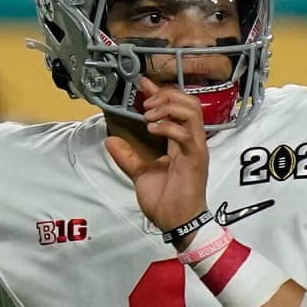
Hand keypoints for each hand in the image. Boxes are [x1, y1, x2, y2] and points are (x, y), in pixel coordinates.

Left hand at [105, 76, 209, 239]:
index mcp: (182, 142)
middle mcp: (192, 141)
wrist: (176, 223)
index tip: (143, 83)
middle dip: (166, 96)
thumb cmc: (165, 201)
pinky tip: (153, 129)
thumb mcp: (140, 174)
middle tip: (145, 104)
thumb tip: (110, 140)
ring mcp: (196, 148)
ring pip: (192, 112)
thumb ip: (128, 157)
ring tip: (148, 116)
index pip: (177, 108)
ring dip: (168, 107)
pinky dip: (168, 126)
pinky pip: (187, 133)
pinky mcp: (196, 158)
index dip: (160, 92)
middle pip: (189, 102)